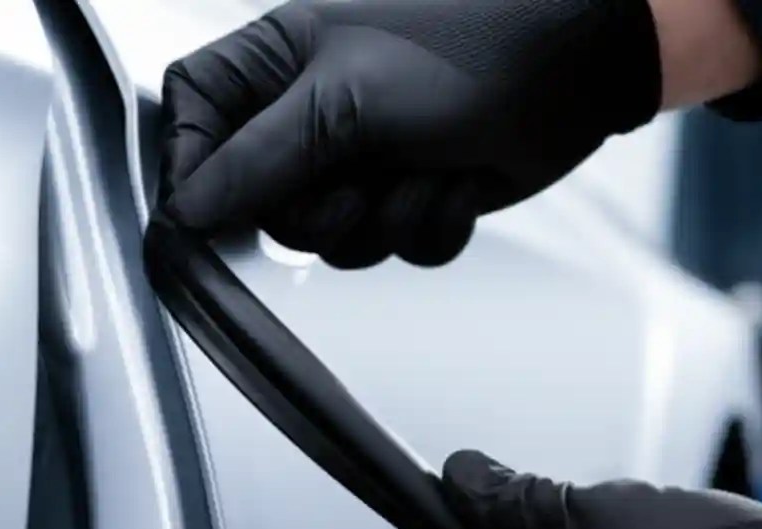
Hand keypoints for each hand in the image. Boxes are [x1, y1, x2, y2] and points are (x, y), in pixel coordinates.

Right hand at [159, 0, 662, 268]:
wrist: (575, 70)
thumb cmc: (470, 47)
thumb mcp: (345, 100)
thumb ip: (257, 159)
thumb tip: (185, 208)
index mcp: (275, 64)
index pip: (189, 120)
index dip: (191, 173)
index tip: (206, 214)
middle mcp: (309, 114)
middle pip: (260, 205)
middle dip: (319, 212)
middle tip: (356, 183)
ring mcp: (359, 158)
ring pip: (329, 241)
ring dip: (384, 219)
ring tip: (425, 166)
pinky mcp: (407, 194)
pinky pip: (391, 248)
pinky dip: (429, 225)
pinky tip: (458, 178)